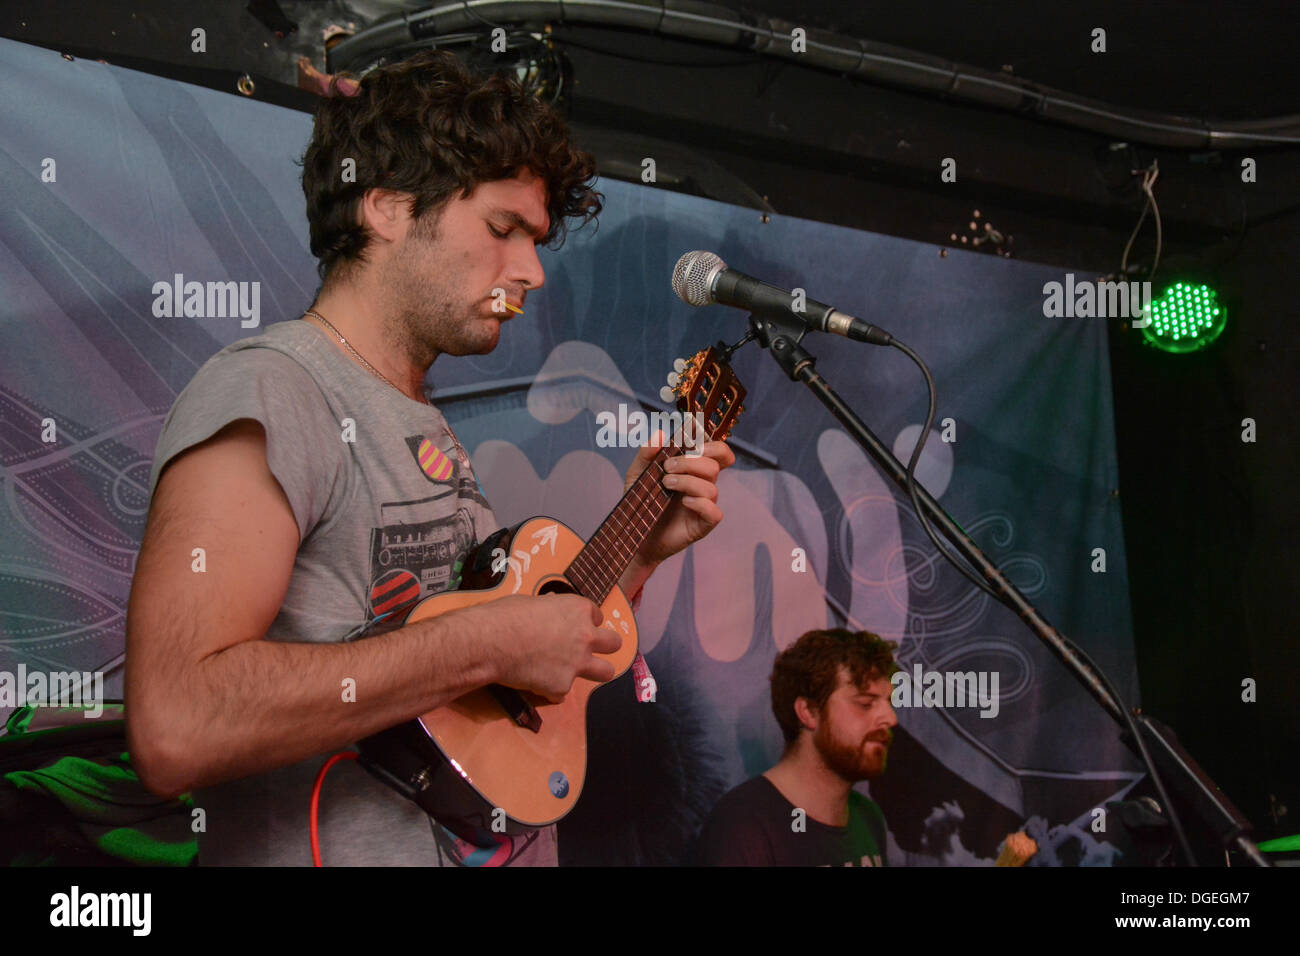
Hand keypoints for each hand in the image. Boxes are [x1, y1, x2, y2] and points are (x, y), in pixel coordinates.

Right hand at [481, 594, 621, 700]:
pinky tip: (533, 682)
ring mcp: (576, 663)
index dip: (586, 622)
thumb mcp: (531, 603)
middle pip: (614, 643)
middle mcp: (585, 636)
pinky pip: (562, 692)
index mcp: (578, 610)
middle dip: (605, 646)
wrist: (490, 642)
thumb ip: (550, 611)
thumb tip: (550, 611)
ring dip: (593, 671)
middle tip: (589, 650)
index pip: (597, 616)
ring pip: (606, 672)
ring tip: (573, 672)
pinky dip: (550, 689)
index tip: (575, 627)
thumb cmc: (505, 616)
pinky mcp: (562, 687)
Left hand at [623, 432, 735, 567]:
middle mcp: (701, 485)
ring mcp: (704, 505)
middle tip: (667, 468)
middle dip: (691, 462)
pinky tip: (683, 502)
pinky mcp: (703, 524)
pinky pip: (714, 512)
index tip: (692, 438)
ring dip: (688, 481)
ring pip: (711, 487)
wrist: (634, 535)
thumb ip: (646, 454)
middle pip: (714, 465)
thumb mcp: (637, 475)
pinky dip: (700, 503)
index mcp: (692, 470)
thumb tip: (660, 434)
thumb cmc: (640, 503)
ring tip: (666, 485)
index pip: (715, 452)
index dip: (711, 443)